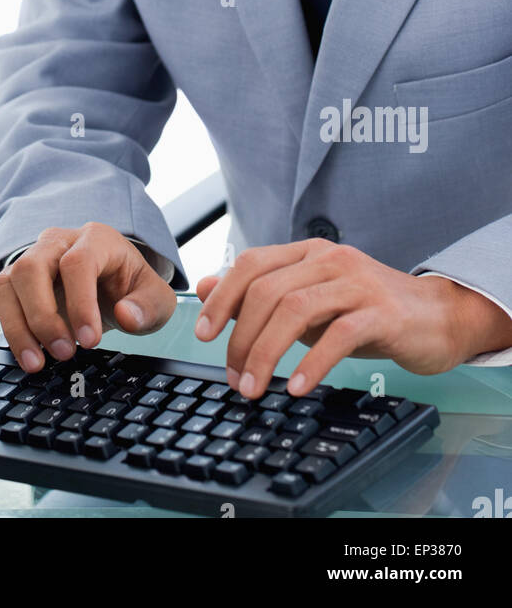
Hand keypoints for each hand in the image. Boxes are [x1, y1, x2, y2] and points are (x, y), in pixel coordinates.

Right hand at [0, 223, 176, 371]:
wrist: (111, 280)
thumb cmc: (129, 287)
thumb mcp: (154, 296)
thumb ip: (147, 306)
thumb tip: (123, 316)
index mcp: (93, 240)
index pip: (76, 262)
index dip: (80, 302)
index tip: (90, 340)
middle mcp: (54, 244)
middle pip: (32, 269)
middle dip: (45, 317)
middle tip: (66, 354)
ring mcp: (26, 260)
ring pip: (5, 282)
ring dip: (15, 326)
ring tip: (36, 362)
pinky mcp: (4, 280)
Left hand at [193, 238, 504, 399]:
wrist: (437, 316)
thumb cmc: (368, 311)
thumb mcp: (310, 300)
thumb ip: (261, 293)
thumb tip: (205, 289)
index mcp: (308, 252)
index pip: (252, 263)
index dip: (222, 297)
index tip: (203, 333)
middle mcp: (330, 259)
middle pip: (268, 290)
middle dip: (241, 337)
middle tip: (234, 377)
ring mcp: (357, 283)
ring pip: (296, 310)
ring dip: (267, 353)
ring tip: (254, 387)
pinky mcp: (382, 312)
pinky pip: (339, 335)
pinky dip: (312, 362)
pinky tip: (299, 387)